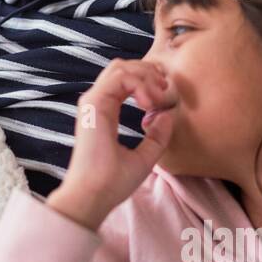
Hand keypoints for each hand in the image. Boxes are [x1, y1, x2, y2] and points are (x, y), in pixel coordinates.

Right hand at [47, 59, 175, 230]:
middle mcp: (96, 103)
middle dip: (147, 71)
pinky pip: (119, 78)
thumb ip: (157, 135)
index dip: (146, 80)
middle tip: (164, 89)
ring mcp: (93, 102)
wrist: (95, 194)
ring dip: (144, 76)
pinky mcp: (94, 104)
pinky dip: (139, 84)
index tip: (164, 97)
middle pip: (121, 67)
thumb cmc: (113, 182)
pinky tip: (149, 102)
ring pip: (120, 67)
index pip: (123, 80)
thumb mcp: (145, 156)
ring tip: (157, 97)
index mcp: (104, 112)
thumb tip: (168, 114)